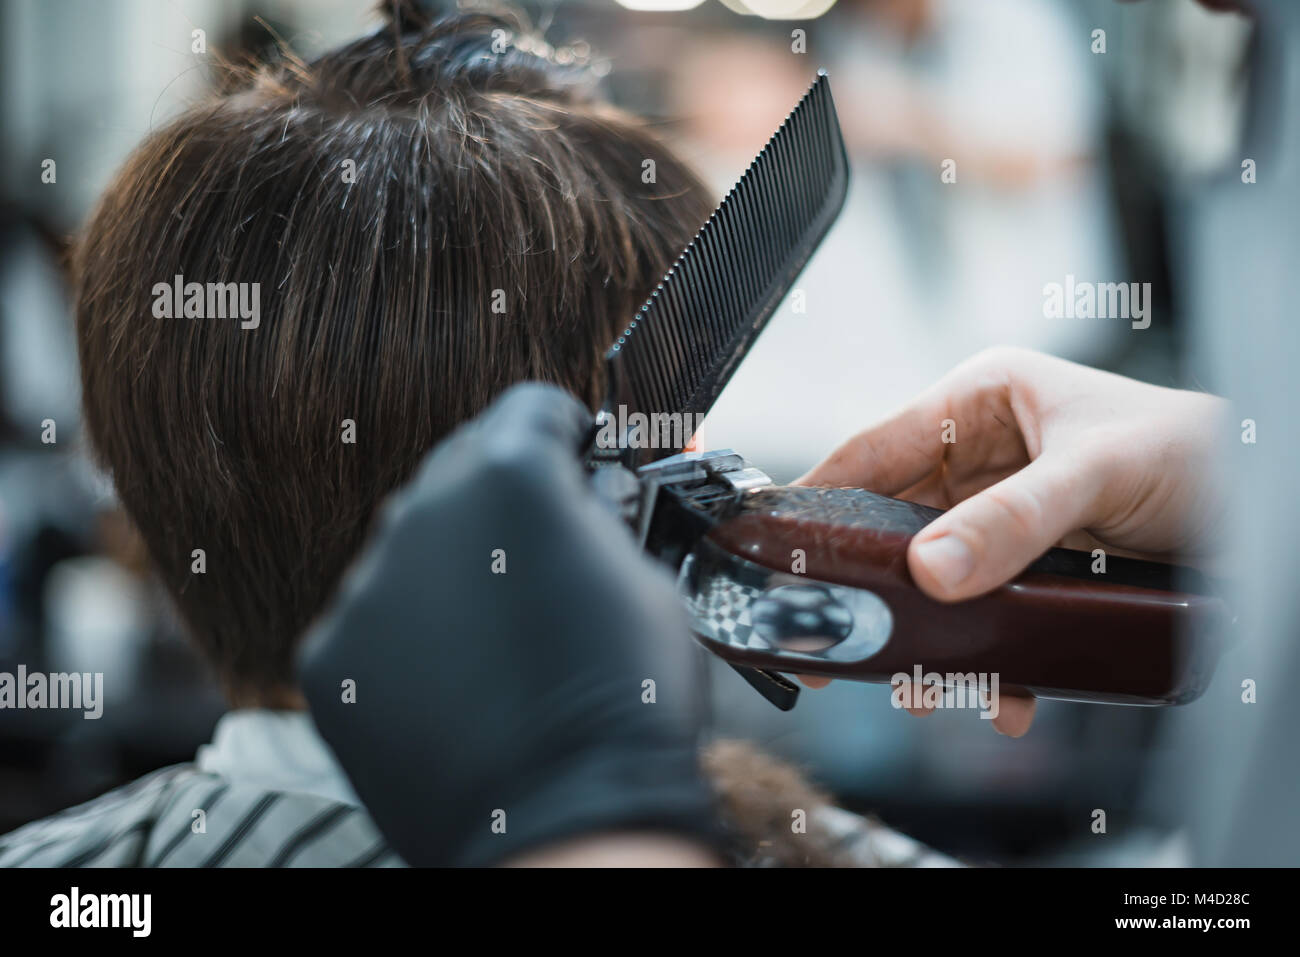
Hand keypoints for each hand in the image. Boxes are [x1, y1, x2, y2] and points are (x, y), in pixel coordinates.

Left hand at [298, 383, 720, 864]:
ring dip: (452, 565)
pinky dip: (409, 634)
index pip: (530, 409)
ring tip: (500, 631)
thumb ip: (600, 518)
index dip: (565, 430)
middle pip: (461, 469)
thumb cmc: (627, 700)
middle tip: (542, 552)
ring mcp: (367, 586)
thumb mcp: (646, 579)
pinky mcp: (330, 656)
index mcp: (509, 476)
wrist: (568, 817)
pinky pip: (374, 619)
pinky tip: (456, 677)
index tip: (577, 457)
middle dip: (504, 496)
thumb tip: (585, 496)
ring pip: (412, 546)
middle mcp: (422, 512)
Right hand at [794, 347, 1227, 735]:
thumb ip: (1015, 520)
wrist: (1271, 507)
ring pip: (937, 579)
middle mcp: (984, 455)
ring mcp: (1004, 515)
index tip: (779, 547)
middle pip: (896, 526)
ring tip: (929, 685)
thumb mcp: (1098, 474)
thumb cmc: (1200, 450)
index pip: (874, 448)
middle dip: (879, 589)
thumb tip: (933, 568)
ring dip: (934, 637)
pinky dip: (987, 657)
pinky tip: (1002, 692)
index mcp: (982, 402)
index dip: (820, 496)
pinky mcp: (1031, 566)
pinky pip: (985, 613)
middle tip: (845, 642)